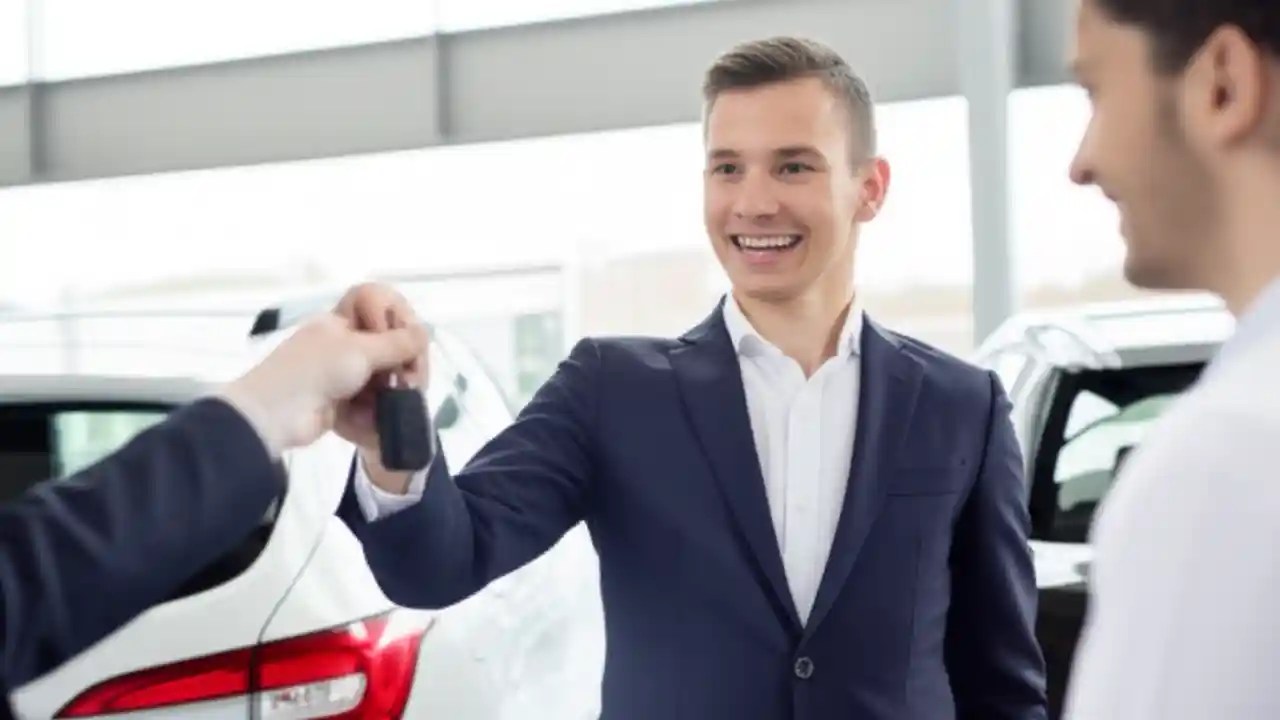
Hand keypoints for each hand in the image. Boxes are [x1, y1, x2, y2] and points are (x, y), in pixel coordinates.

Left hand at [332, 283, 429, 492]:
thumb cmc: (314, 371)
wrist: (274, 416)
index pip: (379, 306)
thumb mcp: (360, 349)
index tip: (407, 340)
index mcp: (340, 322)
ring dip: (396, 387)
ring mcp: (342, 375)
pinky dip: (380, 408)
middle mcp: (342, 344)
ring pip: (383, 375)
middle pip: (387, 344)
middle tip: (413, 379)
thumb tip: (425, 333)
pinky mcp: (342, 404)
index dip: (397, 319)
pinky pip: (372, 400)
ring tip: (405, 398)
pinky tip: (388, 414)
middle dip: (404, 360)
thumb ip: (397, 342)